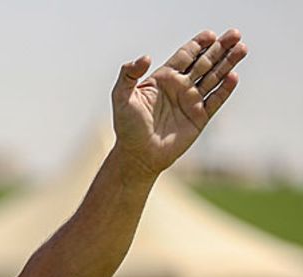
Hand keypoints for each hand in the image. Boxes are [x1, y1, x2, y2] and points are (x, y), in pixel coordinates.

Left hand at [111, 28, 246, 177]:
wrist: (137, 155)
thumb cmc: (126, 127)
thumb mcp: (121, 97)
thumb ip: (128, 74)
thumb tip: (146, 57)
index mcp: (164, 79)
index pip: (185, 56)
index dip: (198, 44)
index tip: (210, 35)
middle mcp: (180, 87)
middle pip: (204, 62)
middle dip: (220, 48)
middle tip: (235, 34)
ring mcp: (191, 102)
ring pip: (214, 77)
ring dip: (228, 63)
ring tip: (242, 48)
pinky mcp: (199, 118)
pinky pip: (215, 100)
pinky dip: (225, 89)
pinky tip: (233, 76)